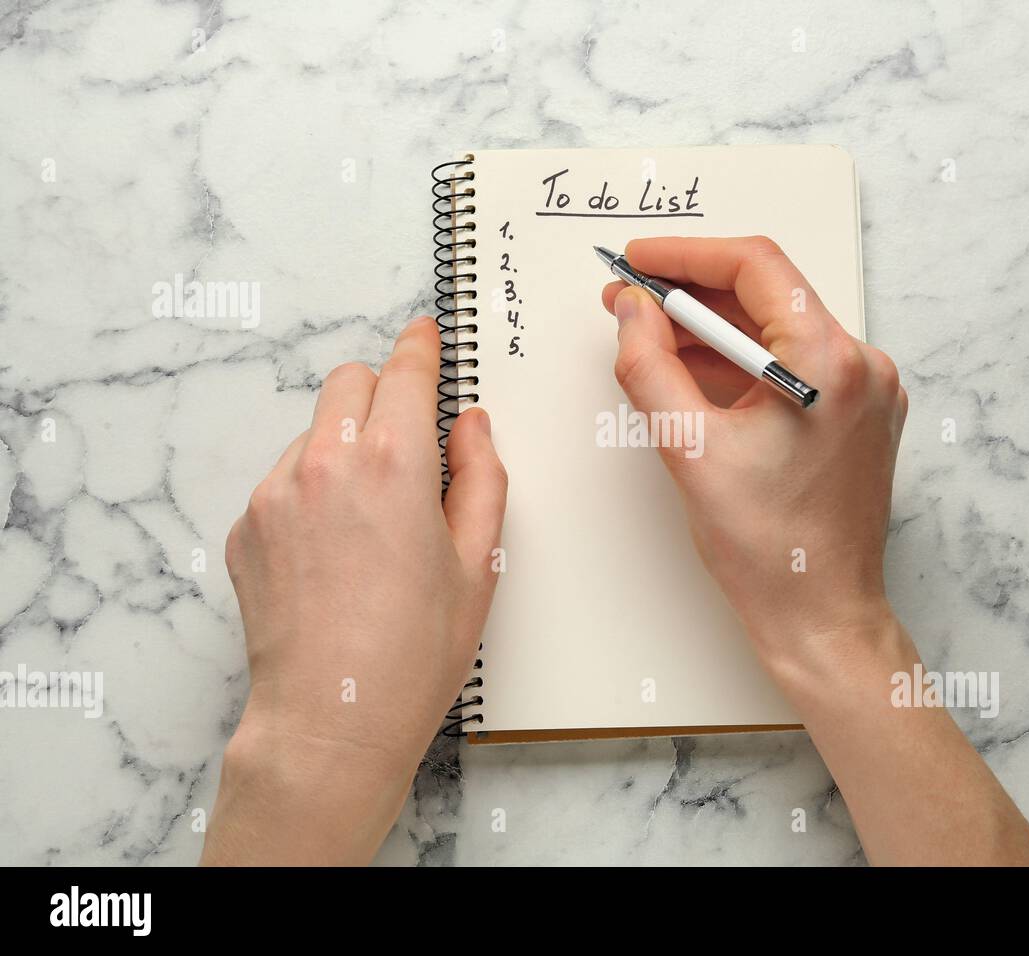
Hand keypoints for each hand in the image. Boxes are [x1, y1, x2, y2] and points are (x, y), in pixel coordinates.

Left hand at [201, 316, 506, 864]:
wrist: (331, 722)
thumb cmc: (412, 654)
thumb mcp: (479, 563)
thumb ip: (481, 477)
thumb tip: (471, 427)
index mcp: (394, 463)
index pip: (405, 371)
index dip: (421, 347)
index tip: (426, 336)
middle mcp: (325, 463)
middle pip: (349, 383)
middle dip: (382, 395)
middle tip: (411, 441)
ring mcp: (274, 494)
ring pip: (314, 432)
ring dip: (346, 447)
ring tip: (373, 520)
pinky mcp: (246, 527)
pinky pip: (283, 479)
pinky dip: (311, 490)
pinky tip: (336, 550)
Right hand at [603, 238, 1028, 865]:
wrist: (821, 616)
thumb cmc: (770, 552)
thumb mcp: (687, 449)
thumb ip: (648, 366)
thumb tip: (631, 312)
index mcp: (830, 364)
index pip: (755, 267)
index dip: (686, 255)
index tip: (638, 260)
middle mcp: (862, 366)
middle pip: (767, 296)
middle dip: (691, 294)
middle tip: (629, 302)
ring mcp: (866, 391)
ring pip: (777, 331)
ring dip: (712, 330)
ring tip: (649, 338)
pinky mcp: (858, 415)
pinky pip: (792, 365)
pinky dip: (741, 363)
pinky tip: (693, 373)